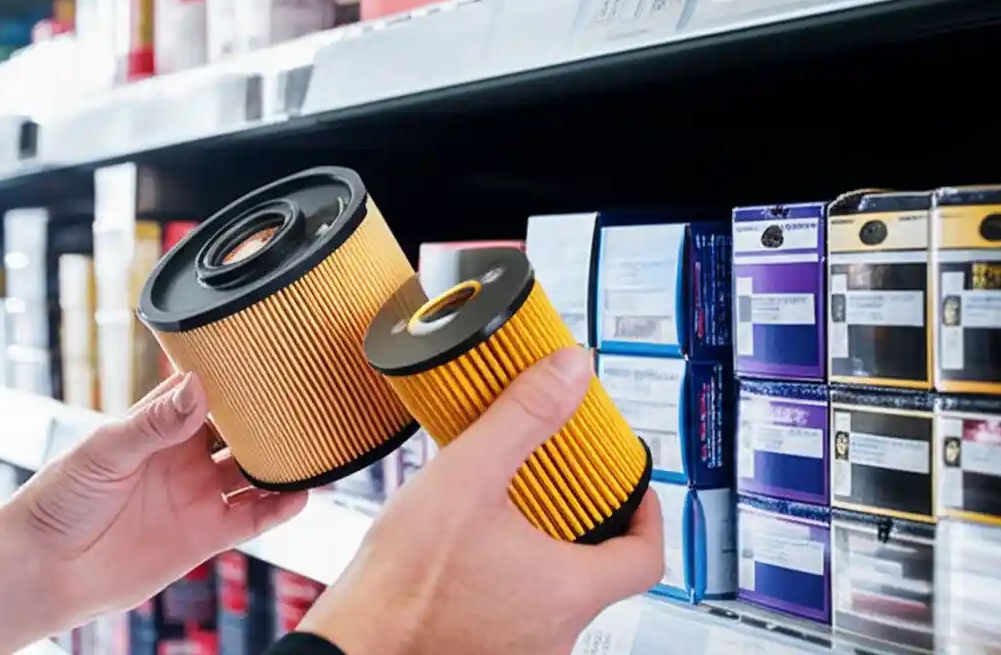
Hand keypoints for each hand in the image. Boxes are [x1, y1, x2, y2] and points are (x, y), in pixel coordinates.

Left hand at [0, 373, 307, 654]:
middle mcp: (183, 456)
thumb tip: (196, 386)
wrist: (44, 570)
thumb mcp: (104, 450)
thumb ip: (154, 423)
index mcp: (159, 424)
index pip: (207, 389)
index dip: (237, 374)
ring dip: (283, 461)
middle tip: (306, 397)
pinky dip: (279, 508)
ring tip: (317, 445)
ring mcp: (197, 495)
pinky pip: (252, 518)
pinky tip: (301, 495)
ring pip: (254, 472)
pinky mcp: (204, 535)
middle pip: (241, 429)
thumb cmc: (59, 499)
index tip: (271, 354)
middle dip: (271, 415)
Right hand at [299, 347, 662, 654]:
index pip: (647, 557)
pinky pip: (513, 608)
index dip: (647, 514)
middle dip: (585, 523)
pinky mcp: (482, 649)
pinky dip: (504, 574)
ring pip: (551, 591)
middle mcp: (554, 630)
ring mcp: (520, 648)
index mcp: (567, 591)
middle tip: (562, 485)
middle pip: (598, 572)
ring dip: (538, 549)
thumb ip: (523, 418)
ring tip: (506, 510)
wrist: (353, 646)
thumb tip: (569, 373)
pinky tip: (467, 548)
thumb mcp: (467, 479)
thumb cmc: (403, 586)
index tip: (631, 486)